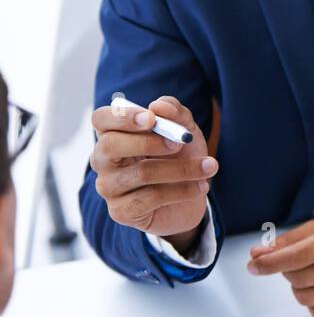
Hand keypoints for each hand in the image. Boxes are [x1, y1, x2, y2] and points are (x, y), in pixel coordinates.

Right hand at [90, 95, 217, 252]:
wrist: (191, 195)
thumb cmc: (181, 158)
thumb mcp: (184, 130)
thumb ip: (175, 113)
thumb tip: (159, 106)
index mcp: (113, 134)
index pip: (101, 119)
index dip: (122, 117)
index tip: (152, 118)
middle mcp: (104, 160)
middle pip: (110, 145)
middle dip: (149, 142)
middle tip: (180, 142)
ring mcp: (109, 187)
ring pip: (141, 173)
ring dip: (181, 168)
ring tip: (209, 166)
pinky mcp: (122, 211)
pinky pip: (151, 198)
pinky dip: (182, 190)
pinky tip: (200, 187)